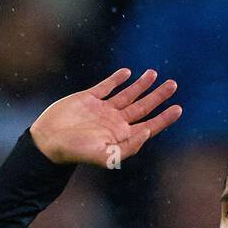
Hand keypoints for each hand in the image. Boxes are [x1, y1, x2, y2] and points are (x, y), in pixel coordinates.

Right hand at [29, 68, 181, 166]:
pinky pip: (106, 87)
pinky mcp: (88, 98)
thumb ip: (128, 147)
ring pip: (127, 94)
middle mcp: (115, 122)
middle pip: (143, 107)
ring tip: (154, 73)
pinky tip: (127, 73)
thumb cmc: (75, 152)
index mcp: (122, 137)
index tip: (179, 108)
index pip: (149, 125)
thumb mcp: (104, 155)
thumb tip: (147, 132)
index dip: (164, 118)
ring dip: (141, 84)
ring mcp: (102, 110)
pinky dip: (117, 79)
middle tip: (173, 84)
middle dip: (159, 96)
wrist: (49, 141)